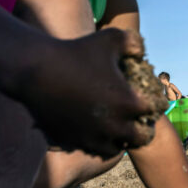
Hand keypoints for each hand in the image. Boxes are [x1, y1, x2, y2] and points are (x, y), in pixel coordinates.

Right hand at [16, 28, 153, 156]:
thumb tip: (141, 52)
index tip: (146, 100)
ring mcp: (92, 136)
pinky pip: (92, 149)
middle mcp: (113, 124)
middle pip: (140, 138)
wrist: (35, 69)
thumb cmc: (75, 51)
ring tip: (115, 124)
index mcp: (127, 102)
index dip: (152, 106)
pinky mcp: (73, 141)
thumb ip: (133, 42)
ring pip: (116, 147)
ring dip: (119, 138)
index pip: (152, 112)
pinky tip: (93, 126)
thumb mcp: (110, 38)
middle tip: (135, 118)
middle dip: (140, 127)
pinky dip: (98, 141)